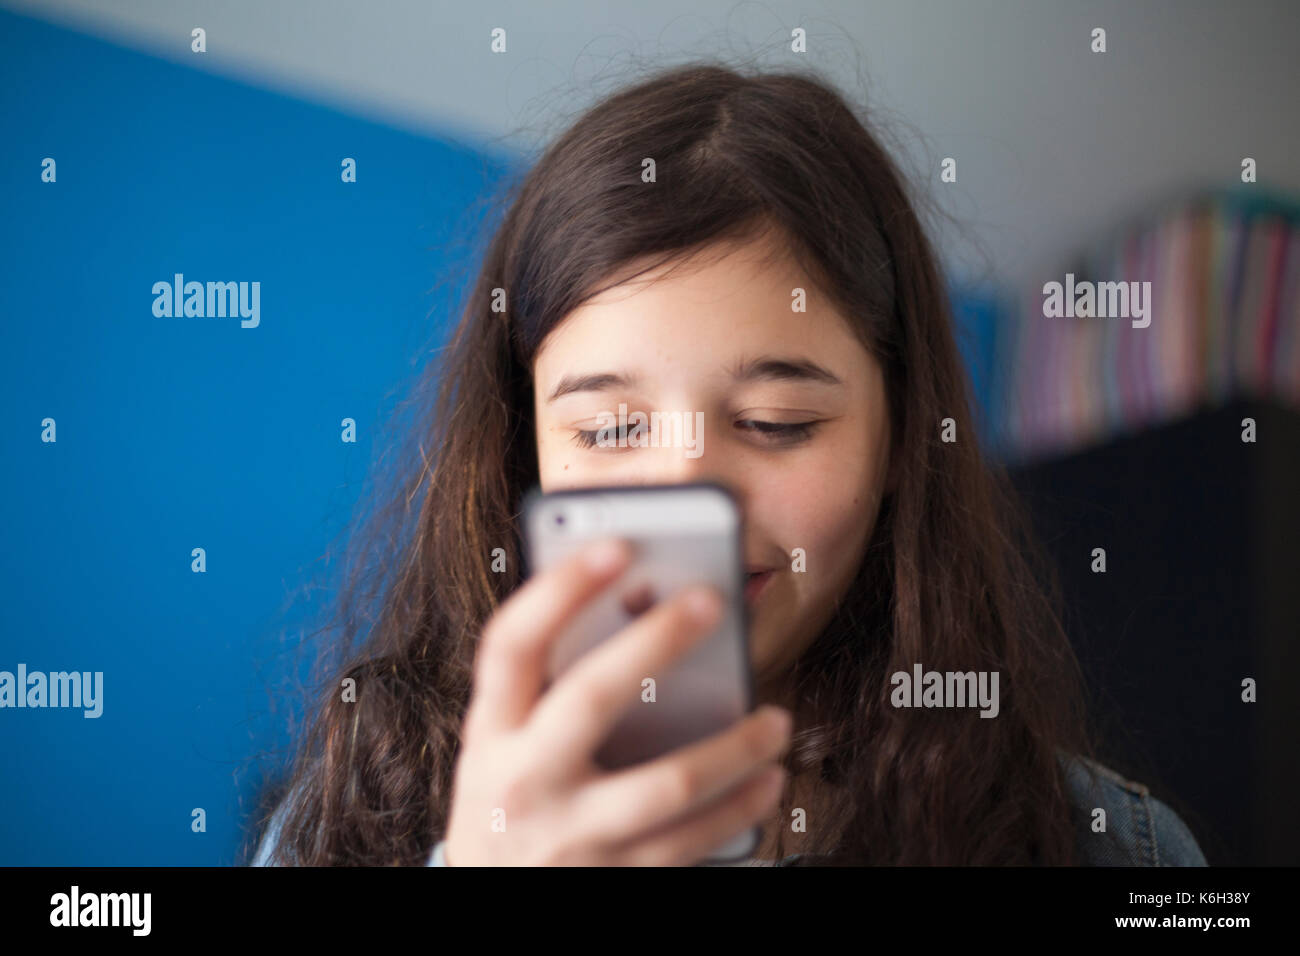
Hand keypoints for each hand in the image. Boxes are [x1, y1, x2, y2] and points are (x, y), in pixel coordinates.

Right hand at [441, 538, 791, 864]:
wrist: (491, 901)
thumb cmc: (510, 797)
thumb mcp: (503, 740)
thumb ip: (550, 684)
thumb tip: (638, 605)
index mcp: (490, 730)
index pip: (511, 645)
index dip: (558, 590)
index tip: (616, 546)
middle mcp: (520, 779)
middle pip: (590, 697)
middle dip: (655, 642)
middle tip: (711, 600)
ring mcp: (567, 835)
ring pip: (665, 783)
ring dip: (734, 748)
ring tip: (778, 720)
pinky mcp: (611, 879)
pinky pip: (690, 840)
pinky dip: (740, 806)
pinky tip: (769, 779)